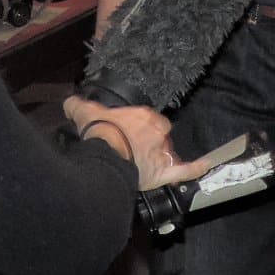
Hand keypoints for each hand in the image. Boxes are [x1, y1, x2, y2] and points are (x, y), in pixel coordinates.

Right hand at [62, 94, 213, 190]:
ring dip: (160, 157)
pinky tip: (205, 165)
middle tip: (134, 148)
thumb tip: (69, 102)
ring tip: (146, 164)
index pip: (147, 118)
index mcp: (144, 115)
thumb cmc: (98, 131)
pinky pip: (184, 170)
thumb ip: (77, 105)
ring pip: (167, 153)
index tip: (127, 131)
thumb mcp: (84, 111)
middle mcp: (158, 132)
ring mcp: (162, 152)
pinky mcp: (164, 172)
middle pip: (159, 135)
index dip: (138, 126)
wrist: (105, 154)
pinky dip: (195, 168)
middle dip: (150, 141)